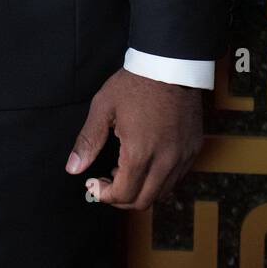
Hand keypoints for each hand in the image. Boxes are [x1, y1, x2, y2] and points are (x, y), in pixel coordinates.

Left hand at [65, 67, 203, 209]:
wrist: (170, 66)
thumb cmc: (134, 84)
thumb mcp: (103, 108)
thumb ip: (88, 141)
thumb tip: (73, 168)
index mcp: (140, 152)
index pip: (123, 194)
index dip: (104, 195)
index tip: (94, 183)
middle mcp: (165, 161)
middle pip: (144, 201)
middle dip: (121, 198)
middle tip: (106, 182)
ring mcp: (182, 158)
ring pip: (162, 193)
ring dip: (140, 190)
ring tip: (124, 169)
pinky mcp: (193, 151)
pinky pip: (176, 178)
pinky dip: (158, 180)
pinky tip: (145, 162)